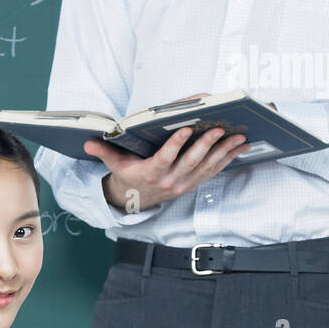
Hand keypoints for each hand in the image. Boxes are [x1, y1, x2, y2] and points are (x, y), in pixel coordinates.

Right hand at [88, 93, 248, 212]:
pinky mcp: (195, 182)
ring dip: (224, 151)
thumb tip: (88, 142)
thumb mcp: (114, 164)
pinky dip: (229, 158)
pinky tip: (240, 146)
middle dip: (207, 144)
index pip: (165, 159)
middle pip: (191, 161)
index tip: (186, 129)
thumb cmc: (129, 175)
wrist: (138, 199)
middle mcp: (170, 180)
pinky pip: (215, 170)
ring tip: (238, 136)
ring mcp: (185, 183)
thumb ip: (103, 152)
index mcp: (151, 173)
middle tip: (219, 128)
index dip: (176, 145)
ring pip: (208, 166)